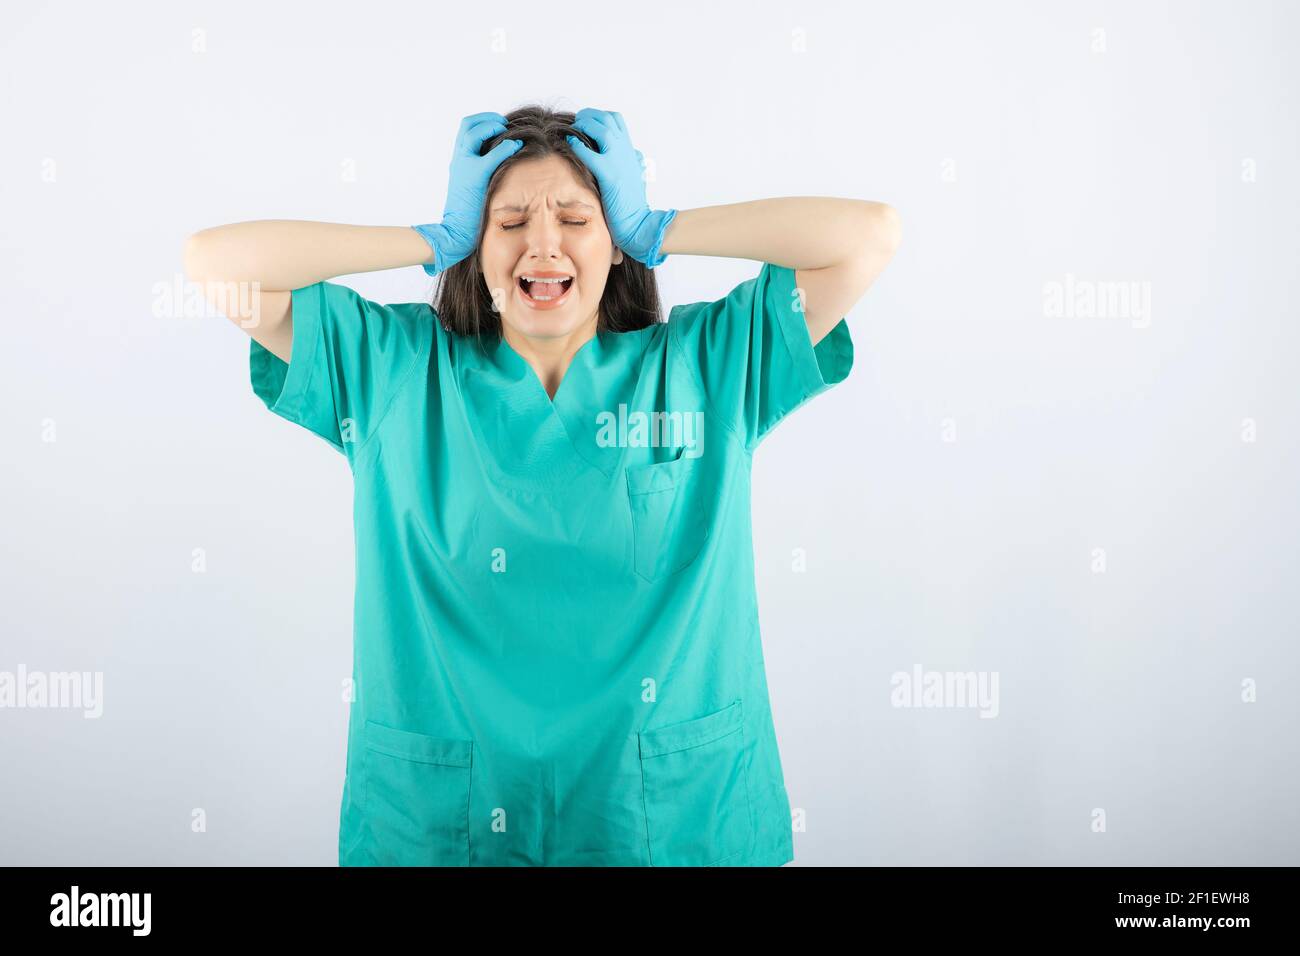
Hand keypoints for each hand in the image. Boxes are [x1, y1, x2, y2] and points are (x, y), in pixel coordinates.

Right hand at [413, 112, 522, 274]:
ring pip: (474, 131)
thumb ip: (482, 174)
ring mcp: (464, 165)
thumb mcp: (473, 188)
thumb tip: (503, 169)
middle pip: (467, 124)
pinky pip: (492, 155)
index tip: (499, 126)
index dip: (483, 122)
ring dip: (493, 126)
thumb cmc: (468, 216)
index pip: (467, 130)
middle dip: (488, 119)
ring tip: (509, 132)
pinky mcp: (475, 176)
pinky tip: (516, 146)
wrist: (454, 231)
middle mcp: (459, 159)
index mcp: (459, 161)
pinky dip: (505, 147)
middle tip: (504, 124)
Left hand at [565, 109, 676, 267]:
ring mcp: (619, 161)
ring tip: (573, 131)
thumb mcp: (637, 176)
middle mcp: (626, 151)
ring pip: (601, 129)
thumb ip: (634, 162)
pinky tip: (571, 145)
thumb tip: (636, 155)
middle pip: (607, 118)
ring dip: (584, 126)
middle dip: (588, 115)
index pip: (615, 120)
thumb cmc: (634, 204)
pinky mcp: (610, 175)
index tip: (585, 123)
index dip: (598, 116)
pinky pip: (590, 153)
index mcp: (630, 150)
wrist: (638, 223)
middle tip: (576, 123)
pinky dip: (579, 146)